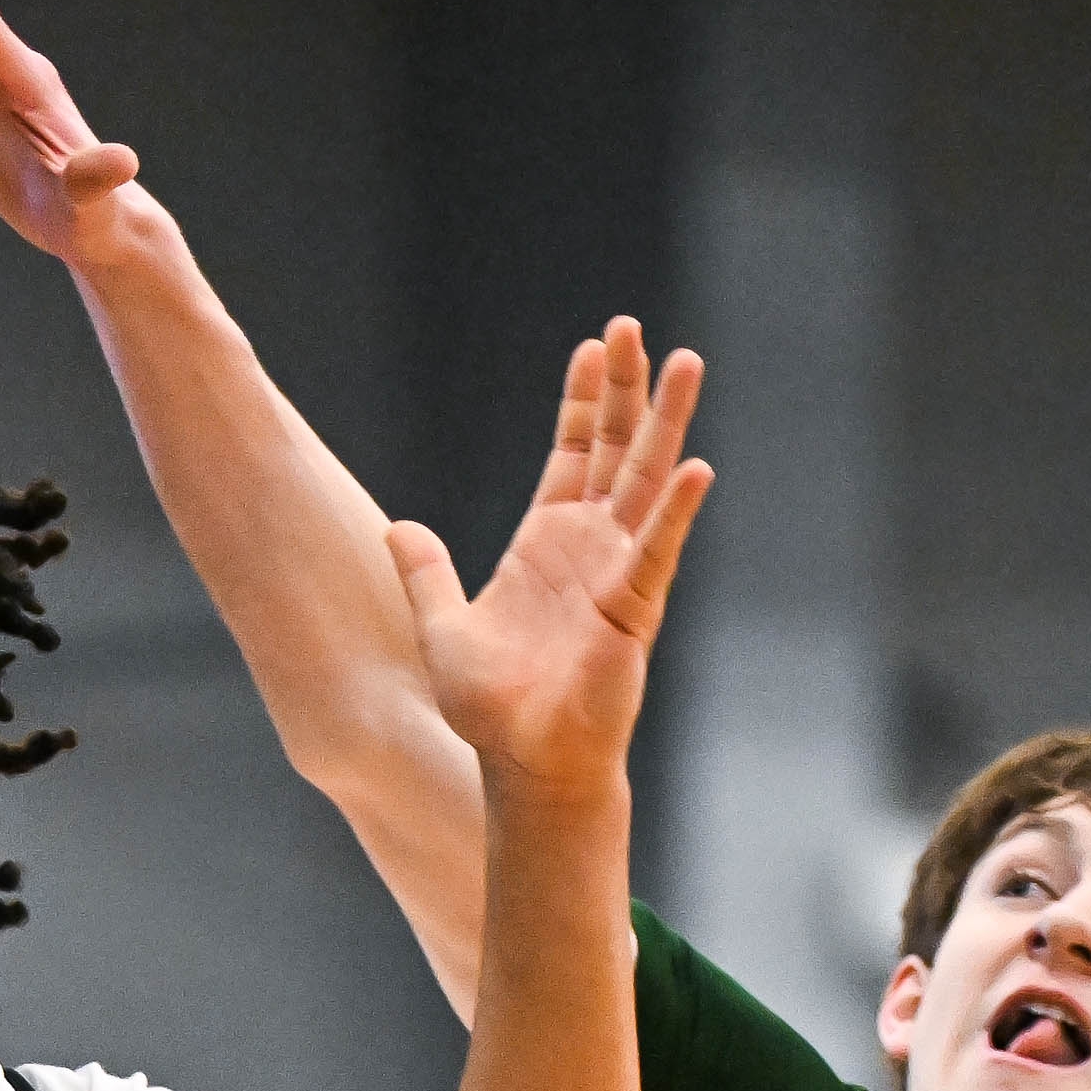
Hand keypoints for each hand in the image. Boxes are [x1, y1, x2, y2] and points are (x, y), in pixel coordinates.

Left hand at [388, 320, 709, 808]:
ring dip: (666, 422)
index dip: (584, 402)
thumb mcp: (441, 628)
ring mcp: (617, 573)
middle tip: (634, 326)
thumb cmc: (491, 710)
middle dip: (627, 388)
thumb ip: (425, 574)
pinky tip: (695, 468)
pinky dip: (676, 512)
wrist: (524, 765)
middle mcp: (590, 548)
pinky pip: (657, 551)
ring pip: (648, 481)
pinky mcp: (632, 609)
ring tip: (686, 361)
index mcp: (547, 543)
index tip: (594, 348)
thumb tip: (396, 528)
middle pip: (616, 449)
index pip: (574, 454)